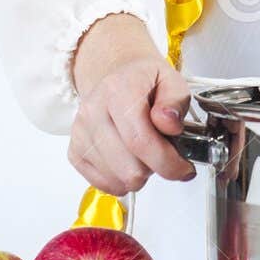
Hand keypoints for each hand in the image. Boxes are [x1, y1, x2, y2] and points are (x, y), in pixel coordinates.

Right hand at [69, 14, 195, 195]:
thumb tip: (170, 125)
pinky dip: (122, 180)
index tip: (184, 168)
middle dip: (156, 168)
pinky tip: (130, 162)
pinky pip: (103, 184)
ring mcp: (81, 132)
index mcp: (118, 90)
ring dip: (140, 174)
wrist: (117, 75)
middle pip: (130, 168)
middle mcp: (93, 111)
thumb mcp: (172, 82)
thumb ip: (176, 103)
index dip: (167, 163)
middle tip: (163, 153)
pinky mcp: (75, 151)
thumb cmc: (146, 82)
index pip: (140, 141)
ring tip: (145, 153)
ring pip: (118, 180)